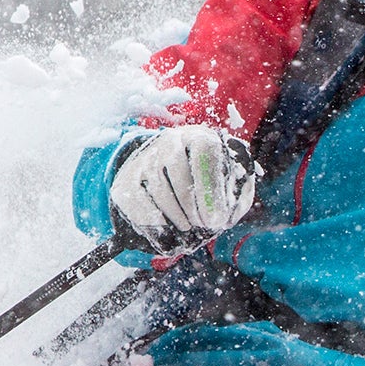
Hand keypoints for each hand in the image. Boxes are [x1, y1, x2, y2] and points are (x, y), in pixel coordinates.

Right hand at [109, 125, 257, 252]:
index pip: (205, 151)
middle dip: (193, 207)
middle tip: (204, 225)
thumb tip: (228, 213)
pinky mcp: (126, 179)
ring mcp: (145, 159)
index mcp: (200, 137)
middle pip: (178, 173)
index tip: (216, 219)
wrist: (169, 170)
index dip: (210, 188)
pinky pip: (136, 203)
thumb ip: (238, 193)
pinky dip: (153, 222)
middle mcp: (169, 142)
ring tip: (189, 226)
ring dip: (176, 216)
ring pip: (159, 190)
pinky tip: (166, 228)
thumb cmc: (207, 178)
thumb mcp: (229, 180)